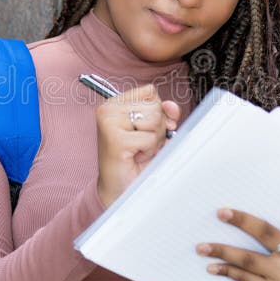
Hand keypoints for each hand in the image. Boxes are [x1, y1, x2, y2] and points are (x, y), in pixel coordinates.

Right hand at [95, 83, 179, 206]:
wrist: (120, 189)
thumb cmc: (135, 160)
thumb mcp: (155, 131)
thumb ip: (164, 114)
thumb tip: (171, 106)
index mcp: (114, 103)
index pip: (150, 91)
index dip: (159, 111)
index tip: (150, 128)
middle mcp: (108, 109)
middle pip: (155, 105)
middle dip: (157, 128)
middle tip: (141, 144)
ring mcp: (109, 123)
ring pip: (154, 120)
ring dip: (153, 140)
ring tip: (138, 150)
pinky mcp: (115, 139)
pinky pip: (150, 138)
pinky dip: (149, 151)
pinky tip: (135, 157)